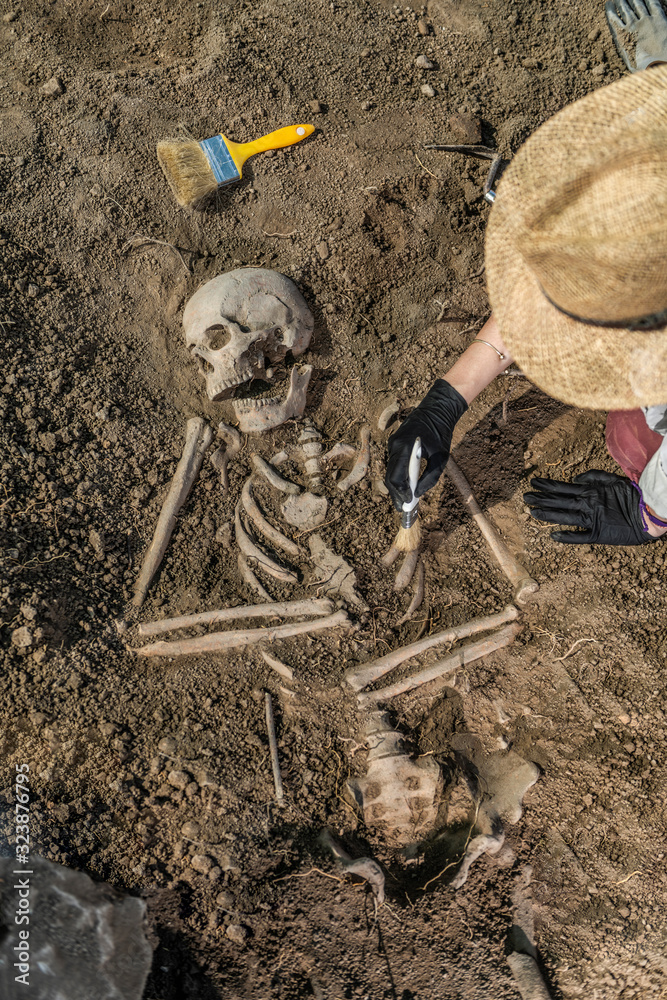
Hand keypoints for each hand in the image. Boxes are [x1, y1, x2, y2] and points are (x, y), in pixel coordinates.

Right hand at [385, 380, 467, 510]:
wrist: (437, 410)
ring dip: (396, 486)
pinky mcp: (394, 443)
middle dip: (396, 494)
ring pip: (390, 471)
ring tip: (404, 500)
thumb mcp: (441, 458)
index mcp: (405, 448)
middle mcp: (394, 446)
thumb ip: (430, 478)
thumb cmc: (441, 433)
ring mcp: (392, 444)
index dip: (401, 493)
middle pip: (389, 477)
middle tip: (403, 508)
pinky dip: (398, 476)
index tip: (408, 504)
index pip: (395, 477)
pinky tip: (404, 486)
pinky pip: (393, 463)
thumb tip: (418, 494)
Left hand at [523, 470, 657, 544]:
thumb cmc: (632, 495)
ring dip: (547, 515)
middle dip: (540, 499)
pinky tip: (552, 536)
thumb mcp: (612, 479)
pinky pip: (578, 537)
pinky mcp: (597, 535)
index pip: (561, 488)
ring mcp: (591, 520)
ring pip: (563, 517)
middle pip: (558, 501)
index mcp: (589, 492)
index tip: (532, 483)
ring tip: (532, 512)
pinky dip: (566, 537)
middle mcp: (586, 505)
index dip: (546, 486)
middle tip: (524, 497)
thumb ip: (592, 477)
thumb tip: (574, 479)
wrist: (647, 513)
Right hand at [605, 0, 666, 71]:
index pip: (614, 19)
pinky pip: (653, 4)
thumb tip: (623, 43)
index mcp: (623, 36)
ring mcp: (647, 20)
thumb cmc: (642, 67)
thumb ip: (625, 49)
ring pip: (638, 5)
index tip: (608, 3)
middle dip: (621, 2)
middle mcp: (633, 25)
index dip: (611, 10)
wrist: (659, 63)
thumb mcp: (628, 61)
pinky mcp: (659, 18)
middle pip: (626, 9)